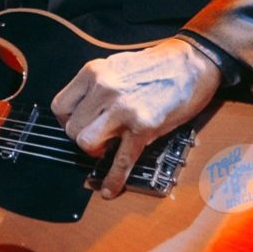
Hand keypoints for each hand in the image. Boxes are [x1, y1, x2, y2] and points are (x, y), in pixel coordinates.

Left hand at [51, 36, 222, 198]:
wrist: (192, 62)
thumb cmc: (156, 64)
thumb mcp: (116, 65)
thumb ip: (97, 87)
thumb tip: (83, 110)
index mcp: (94, 72)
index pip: (60, 106)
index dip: (66, 122)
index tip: (77, 125)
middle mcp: (104, 88)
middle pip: (72, 128)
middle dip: (82, 138)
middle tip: (98, 137)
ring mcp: (123, 108)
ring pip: (86, 143)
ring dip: (95, 151)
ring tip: (106, 148)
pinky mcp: (144, 127)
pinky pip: (121, 160)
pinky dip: (114, 179)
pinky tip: (110, 189)